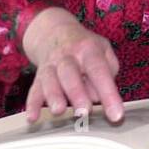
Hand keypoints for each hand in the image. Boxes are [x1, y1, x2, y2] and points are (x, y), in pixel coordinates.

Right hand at [21, 7, 124, 123]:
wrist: (54, 31)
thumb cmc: (85, 47)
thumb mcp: (104, 50)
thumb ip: (107, 72)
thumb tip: (97, 96)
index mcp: (88, 49)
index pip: (99, 71)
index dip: (108, 93)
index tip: (116, 115)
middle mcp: (67, 56)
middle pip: (70, 73)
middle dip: (77, 93)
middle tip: (84, 111)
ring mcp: (51, 66)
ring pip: (50, 80)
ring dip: (53, 96)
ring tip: (59, 111)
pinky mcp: (38, 76)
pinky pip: (34, 90)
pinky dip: (32, 104)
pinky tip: (33, 117)